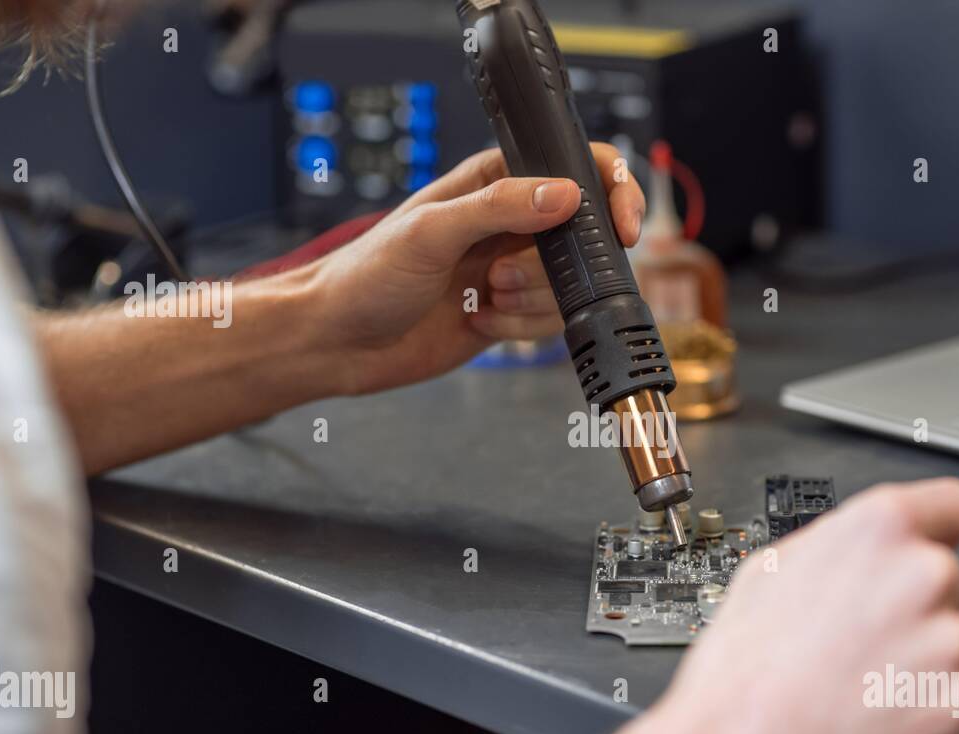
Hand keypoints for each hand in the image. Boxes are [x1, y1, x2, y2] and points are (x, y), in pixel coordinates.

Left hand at [300, 144, 644, 395]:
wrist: (340, 340)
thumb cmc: (366, 273)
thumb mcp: (431, 231)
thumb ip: (501, 207)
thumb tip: (566, 195)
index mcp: (495, 182)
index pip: (575, 168)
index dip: (609, 193)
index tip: (618, 229)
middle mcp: (511, 223)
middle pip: (581, 238)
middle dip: (548, 268)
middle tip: (500, 274)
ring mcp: (514, 269)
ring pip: (568, 286)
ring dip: (529, 300)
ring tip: (482, 296)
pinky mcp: (511, 312)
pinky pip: (548, 321)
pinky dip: (518, 326)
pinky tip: (477, 319)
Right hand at [653, 478, 958, 733]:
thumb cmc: (743, 667)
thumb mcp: (772, 568)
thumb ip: (838, 544)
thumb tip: (863, 545)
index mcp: (879, 529)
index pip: (956, 503)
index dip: (937, 527)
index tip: (932, 542)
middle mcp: (924, 576)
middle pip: (947, 576)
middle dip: (911, 601)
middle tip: (858, 632)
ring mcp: (948, 643)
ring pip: (951, 637)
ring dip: (918, 655)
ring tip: (856, 676)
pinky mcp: (957, 703)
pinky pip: (952, 692)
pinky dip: (921, 703)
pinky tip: (871, 708)